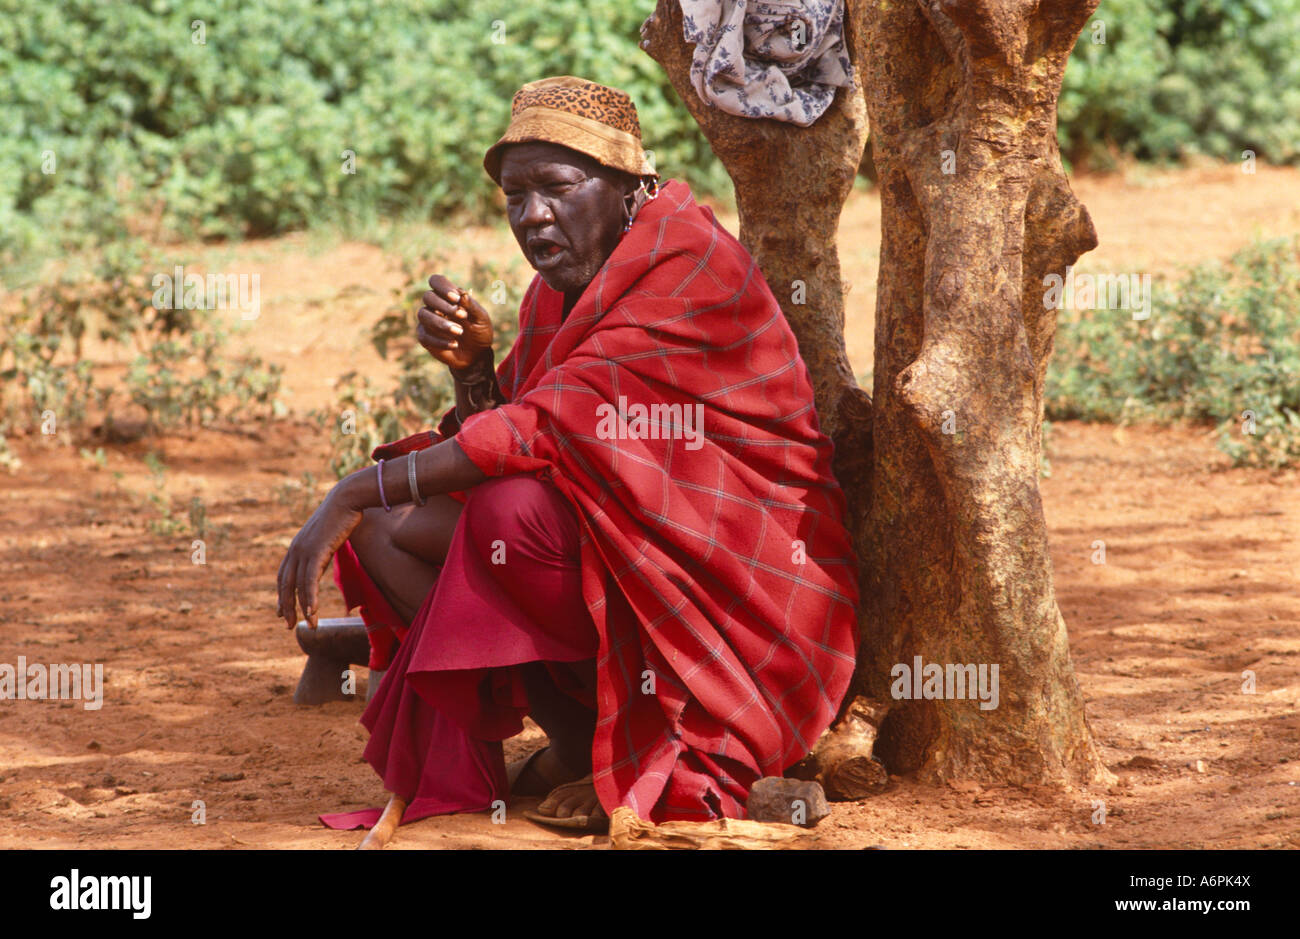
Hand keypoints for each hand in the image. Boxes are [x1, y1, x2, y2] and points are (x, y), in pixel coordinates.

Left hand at [276, 486, 363, 630]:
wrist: (347, 499)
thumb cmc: (343, 515)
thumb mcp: (328, 536)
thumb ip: (323, 548)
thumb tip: (325, 556)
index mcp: (297, 546)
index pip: (284, 576)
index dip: (283, 595)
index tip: (282, 612)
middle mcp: (296, 550)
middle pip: (286, 584)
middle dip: (287, 606)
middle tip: (289, 625)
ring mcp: (304, 550)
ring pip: (297, 586)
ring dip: (302, 608)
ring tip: (308, 624)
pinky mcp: (315, 551)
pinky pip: (310, 581)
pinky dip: (310, 598)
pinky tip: (312, 611)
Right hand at [417, 274, 493, 371]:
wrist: (477, 354)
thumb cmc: (479, 332)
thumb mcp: (481, 319)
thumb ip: (472, 306)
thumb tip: (461, 294)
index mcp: (448, 296)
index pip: (436, 281)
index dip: (443, 287)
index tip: (456, 298)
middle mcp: (435, 306)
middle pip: (428, 296)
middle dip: (444, 305)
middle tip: (462, 316)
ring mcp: (428, 321)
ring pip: (423, 315)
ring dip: (441, 323)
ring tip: (459, 332)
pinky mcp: (425, 337)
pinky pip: (425, 335)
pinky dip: (440, 340)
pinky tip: (454, 344)